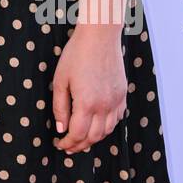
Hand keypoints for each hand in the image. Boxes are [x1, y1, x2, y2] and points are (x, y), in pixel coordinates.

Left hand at [51, 27, 125, 153]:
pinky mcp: (122, 95)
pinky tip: (97, 124)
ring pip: (107, 130)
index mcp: (87, 103)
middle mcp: (104, 106)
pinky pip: (117, 118)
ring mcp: (116, 101)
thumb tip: (61, 128)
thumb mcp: (60, 80)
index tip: (59, 144)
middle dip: (80, 145)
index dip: (67, 143)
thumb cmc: (76, 55)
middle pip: (93, 137)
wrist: (100, 36)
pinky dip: (106, 127)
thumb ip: (60, 107)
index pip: (77, 134)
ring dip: (94, 138)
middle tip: (68, 146)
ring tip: (82, 139)